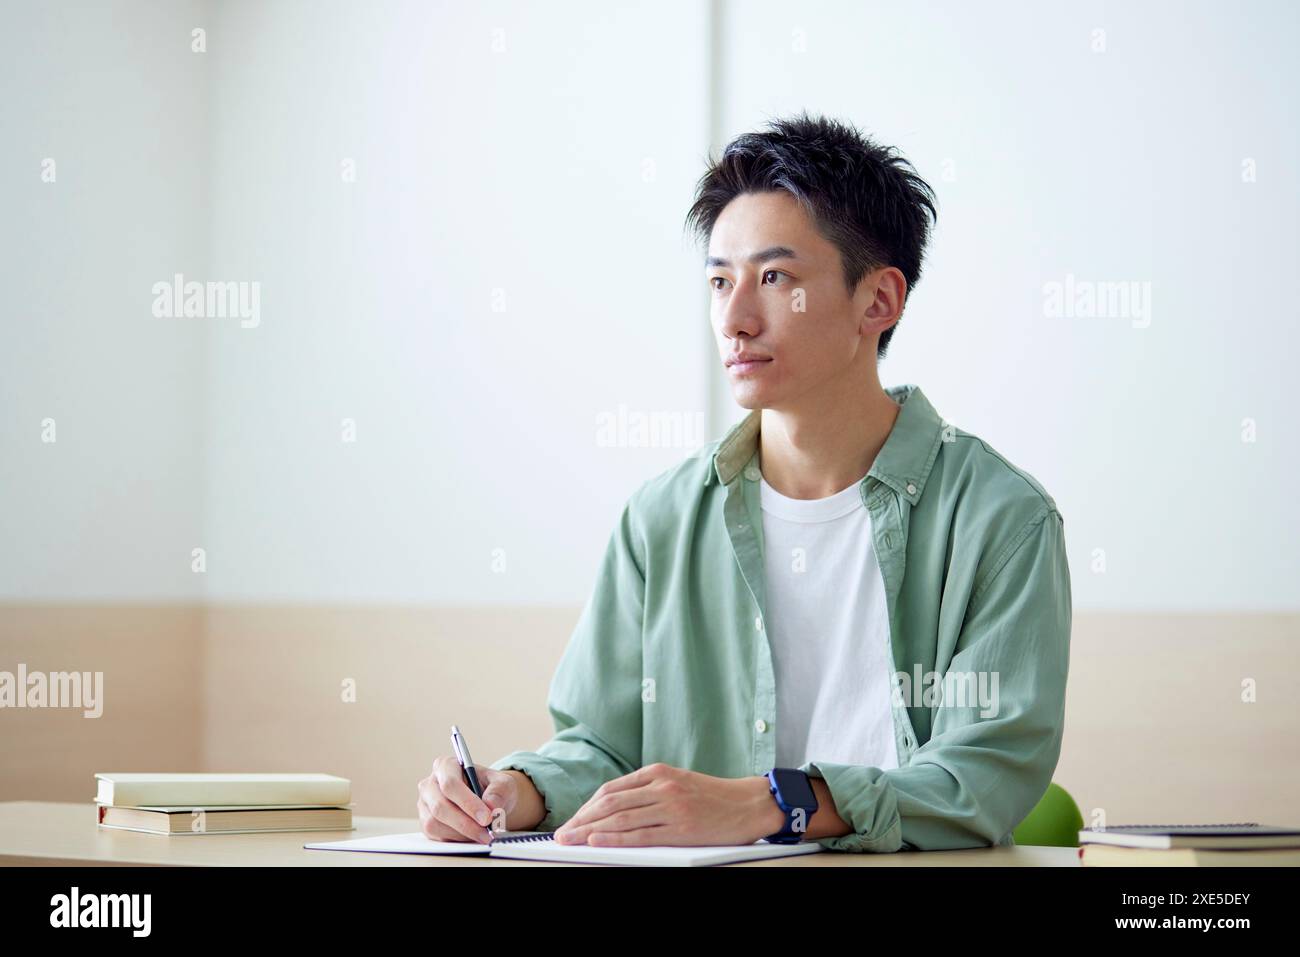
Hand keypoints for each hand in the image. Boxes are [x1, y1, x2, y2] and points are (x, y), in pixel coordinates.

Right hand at [416, 756, 516, 842]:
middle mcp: (430, 784)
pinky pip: (436, 836)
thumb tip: (490, 806)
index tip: (487, 817)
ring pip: (435, 824)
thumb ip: (499, 791)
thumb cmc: (492, 789)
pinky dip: (456, 840)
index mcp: (446, 766)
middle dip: (466, 823)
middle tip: (487, 833)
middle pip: (440, 806)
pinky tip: (472, 837)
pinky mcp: (425, 823)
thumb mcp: (503, 783)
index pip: (450, 784)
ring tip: (483, 836)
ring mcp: (425, 805)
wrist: (489, 802)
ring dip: (461, 834)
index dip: (468, 803)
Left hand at [552, 763, 776, 846]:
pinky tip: (597, 842)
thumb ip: (649, 789)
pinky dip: (615, 838)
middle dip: (582, 819)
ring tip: (571, 840)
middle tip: (562, 833)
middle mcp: (661, 786)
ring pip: (621, 819)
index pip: (612, 789)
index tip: (572, 819)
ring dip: (590, 830)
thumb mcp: (679, 782)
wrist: (749, 804)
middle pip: (610, 803)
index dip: (588, 806)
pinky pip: (640, 835)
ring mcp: (671, 806)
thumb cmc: (714, 796)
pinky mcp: (680, 828)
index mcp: (659, 772)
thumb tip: (614, 807)